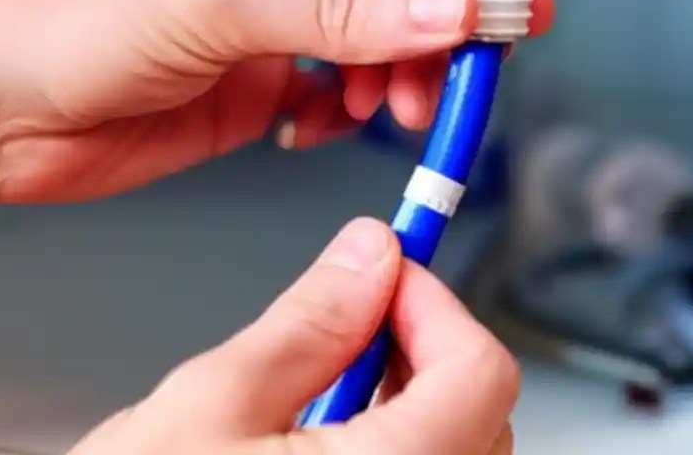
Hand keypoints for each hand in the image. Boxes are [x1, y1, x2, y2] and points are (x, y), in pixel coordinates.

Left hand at [0, 0, 553, 202]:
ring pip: (387, 29)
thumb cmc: (58, 12)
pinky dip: (350, 106)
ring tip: (389, 105)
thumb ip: (344, 12)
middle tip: (468, 66)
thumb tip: (453, 7)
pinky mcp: (262, 69)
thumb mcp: (215, 0)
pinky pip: (345, 83)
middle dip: (446, 18)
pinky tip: (314, 119)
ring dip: (403, 71)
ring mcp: (274, 5)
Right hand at [69, 219, 519, 454]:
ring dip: (408, 404)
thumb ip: (309, 324)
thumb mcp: (211, 404)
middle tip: (352, 325)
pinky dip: (393, 449)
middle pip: (481, 415)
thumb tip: (367, 257)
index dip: (434, 305)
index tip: (384, 277)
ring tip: (320, 395)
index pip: (480, 373)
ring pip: (456, 453)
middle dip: (421, 351)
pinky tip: (322, 445)